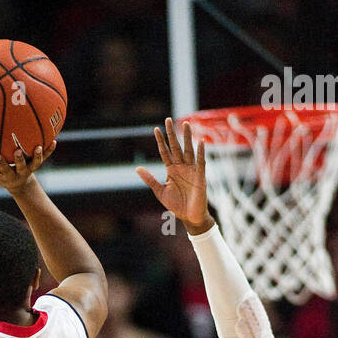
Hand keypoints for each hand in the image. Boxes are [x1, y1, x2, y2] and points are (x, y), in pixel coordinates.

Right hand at [0, 137, 55, 193]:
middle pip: (20, 167)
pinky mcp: (37, 163)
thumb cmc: (2, 176)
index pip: (4, 169)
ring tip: (39, 146)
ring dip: (38, 156)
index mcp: (9, 174)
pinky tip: (54, 141)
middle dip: (18, 160)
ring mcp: (30, 168)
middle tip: (17, 151)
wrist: (20, 185)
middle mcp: (20, 172)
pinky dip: (49, 150)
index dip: (1, 163)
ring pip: (35, 163)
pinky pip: (45, 157)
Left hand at [136, 118, 209, 234]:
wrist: (189, 217)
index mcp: (171, 170)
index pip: (165, 152)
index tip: (155, 129)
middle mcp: (181, 167)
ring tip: (186, 124)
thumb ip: (150, 179)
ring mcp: (191, 170)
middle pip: (176, 147)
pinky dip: (201, 152)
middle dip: (172, 134)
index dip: (160, 141)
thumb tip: (137, 168)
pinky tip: (200, 142)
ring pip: (188, 150)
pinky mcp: (200, 176)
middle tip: (168, 119)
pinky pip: (201, 162)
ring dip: (187, 138)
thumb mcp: (160, 191)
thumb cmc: (176, 205)